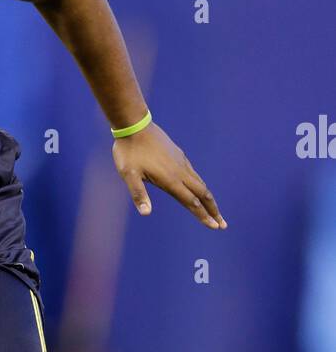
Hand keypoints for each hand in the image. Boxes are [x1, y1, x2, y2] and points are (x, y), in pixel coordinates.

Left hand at [112, 122, 226, 228]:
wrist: (135, 125)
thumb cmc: (129, 152)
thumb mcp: (128, 175)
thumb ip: (138, 194)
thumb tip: (146, 213)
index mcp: (170, 179)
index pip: (191, 202)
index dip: (203, 216)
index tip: (215, 227)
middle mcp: (180, 172)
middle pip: (202, 194)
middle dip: (213, 210)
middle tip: (222, 225)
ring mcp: (181, 162)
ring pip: (200, 183)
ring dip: (208, 198)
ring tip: (214, 209)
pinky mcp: (178, 155)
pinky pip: (194, 173)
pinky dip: (200, 185)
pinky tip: (198, 188)